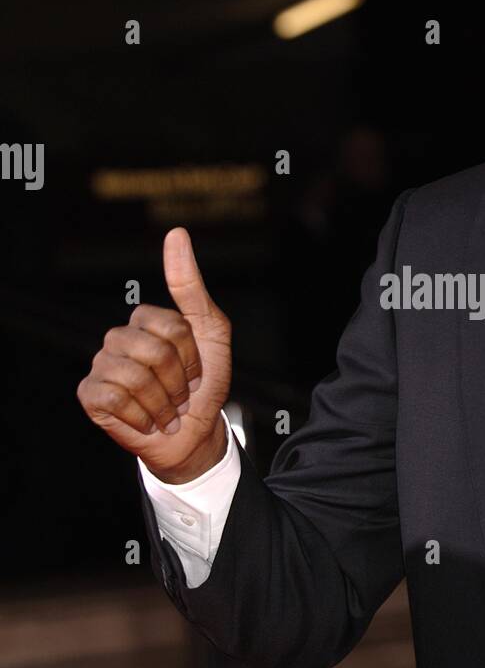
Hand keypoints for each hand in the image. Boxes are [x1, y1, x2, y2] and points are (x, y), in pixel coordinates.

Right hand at [77, 227, 231, 480]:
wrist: (193, 434)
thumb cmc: (203, 383)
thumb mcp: (211, 332)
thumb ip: (192, 286)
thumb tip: (176, 234)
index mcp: (145, 320)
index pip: (171, 326)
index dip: (192, 355)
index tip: (197, 370)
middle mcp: (119, 338)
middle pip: (154, 350)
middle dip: (179, 380)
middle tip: (181, 394)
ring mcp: (102, 365)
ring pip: (135, 376)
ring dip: (163, 402)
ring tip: (167, 409)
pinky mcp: (90, 394)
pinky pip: (115, 397)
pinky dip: (141, 415)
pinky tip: (146, 420)